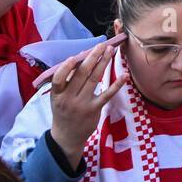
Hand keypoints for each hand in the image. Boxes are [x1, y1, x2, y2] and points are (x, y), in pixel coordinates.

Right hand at [47, 40, 129, 169]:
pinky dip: (116, 84)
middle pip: (81, 74)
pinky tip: (124, 75)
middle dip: (92, 57)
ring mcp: (82, 104)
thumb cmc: (63, 111)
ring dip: (104, 63)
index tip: (75, 56)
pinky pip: (107, 94)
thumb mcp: (58, 98)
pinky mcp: (95, 109)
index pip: (58, 79)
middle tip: (102, 45)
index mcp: (57, 94)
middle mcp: (68, 99)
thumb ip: (66, 81)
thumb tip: (81, 57)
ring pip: (94, 80)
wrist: (67, 136)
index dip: (66, 68)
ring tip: (111, 51)